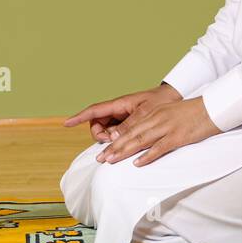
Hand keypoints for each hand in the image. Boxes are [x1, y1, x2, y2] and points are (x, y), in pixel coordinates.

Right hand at [63, 83, 182, 143]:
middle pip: (97, 123)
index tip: (66, 123)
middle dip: (99, 134)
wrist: (175, 98)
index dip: (79, 117)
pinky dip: (117, 140)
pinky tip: (124, 145)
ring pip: (106, 130)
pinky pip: (116, 133)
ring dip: (108, 139)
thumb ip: (130, 125)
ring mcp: (123, 118)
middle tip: (110, 141)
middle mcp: (118, 111)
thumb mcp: (146, 114)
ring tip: (119, 143)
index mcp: (120, 104)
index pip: (94, 110)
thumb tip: (113, 137)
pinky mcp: (129, 124)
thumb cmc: (161, 102)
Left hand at [98, 96, 221, 166]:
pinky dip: (147, 156)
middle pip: (131, 134)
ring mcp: (167, 127)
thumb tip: (146, 137)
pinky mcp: (177, 136)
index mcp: (154, 113)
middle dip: (114, 147)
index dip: (116, 138)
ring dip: (124, 151)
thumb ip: (157, 122)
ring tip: (111, 160)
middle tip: (100, 158)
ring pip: (140, 140)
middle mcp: (157, 119)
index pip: (130, 127)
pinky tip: (137, 163)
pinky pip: (159, 148)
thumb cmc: (194, 112)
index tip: (104, 148)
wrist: (213, 107)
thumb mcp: (171, 113)